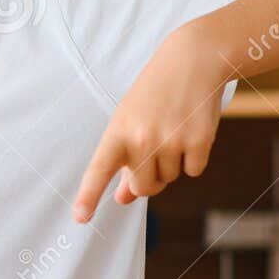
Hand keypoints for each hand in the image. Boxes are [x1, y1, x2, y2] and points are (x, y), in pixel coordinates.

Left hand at [72, 26, 229, 222]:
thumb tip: (123, 198)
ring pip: (170, 178)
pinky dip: (194, 158)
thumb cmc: (155, 95)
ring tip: (173, 128)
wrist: (192, 60)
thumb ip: (125, 161)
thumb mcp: (131, 121)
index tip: (80, 218)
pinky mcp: (199, 141)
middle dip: (151, 178)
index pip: (99, 169)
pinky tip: (192, 130)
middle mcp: (142, 138)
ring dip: (173, 162)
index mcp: (118, 132)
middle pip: (144, 187)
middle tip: (156, 146)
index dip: (89, 196)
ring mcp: (171, 140)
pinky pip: (194, 171)